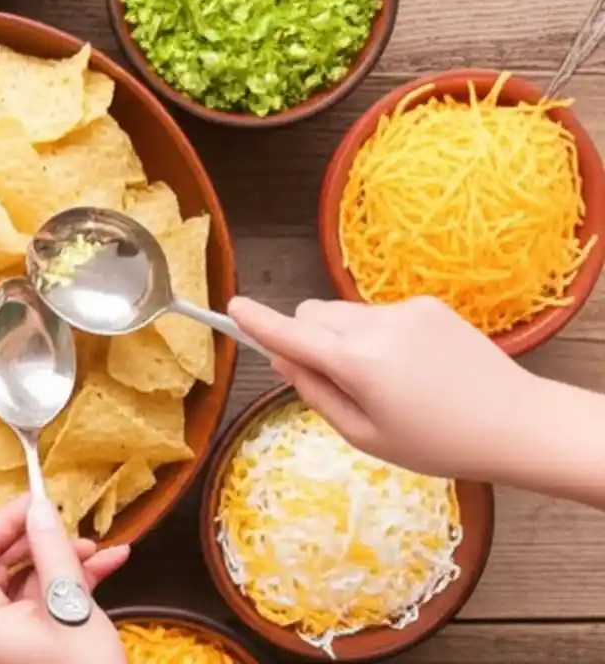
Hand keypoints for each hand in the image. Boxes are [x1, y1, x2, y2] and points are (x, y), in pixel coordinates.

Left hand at [0, 494, 129, 663]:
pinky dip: (72, 584)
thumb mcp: (69, 606)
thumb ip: (52, 551)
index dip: (7, 519)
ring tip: (99, 549)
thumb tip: (39, 508)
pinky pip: (43, 605)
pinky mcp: (29, 650)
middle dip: (41, 539)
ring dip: (63, 560)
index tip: (41, 498)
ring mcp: (3, 642)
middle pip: (0, 564)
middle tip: (72, 523)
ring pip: (26, 583)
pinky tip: (109, 564)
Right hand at [229, 295, 547, 480]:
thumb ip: (314, 393)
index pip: (290, 332)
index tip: (231, 307)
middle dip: (307, 337)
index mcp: (356, 362)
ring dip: (343, 337)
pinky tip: (411, 367)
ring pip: (344, 313)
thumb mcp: (363, 435)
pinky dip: (377, 334)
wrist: (516, 423)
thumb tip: (282, 358)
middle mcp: (375, 324)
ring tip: (383, 380)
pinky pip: (379, 313)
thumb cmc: (435, 444)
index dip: (257, 321)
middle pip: (312, 313)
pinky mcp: (427, 303)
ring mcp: (404, 309)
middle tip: (331, 380)